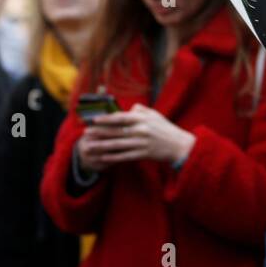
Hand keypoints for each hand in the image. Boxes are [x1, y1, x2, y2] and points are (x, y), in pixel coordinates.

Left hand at [76, 105, 195, 169]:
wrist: (180, 146)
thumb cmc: (166, 129)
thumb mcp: (155, 115)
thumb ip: (141, 110)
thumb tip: (128, 109)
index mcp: (143, 119)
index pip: (120, 118)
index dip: (106, 119)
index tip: (93, 119)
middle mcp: (141, 130)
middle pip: (115, 131)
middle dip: (99, 132)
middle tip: (85, 133)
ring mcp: (142, 143)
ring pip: (117, 145)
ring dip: (101, 146)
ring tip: (89, 146)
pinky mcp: (143, 154)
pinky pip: (125, 156)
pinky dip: (113, 157)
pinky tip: (103, 157)